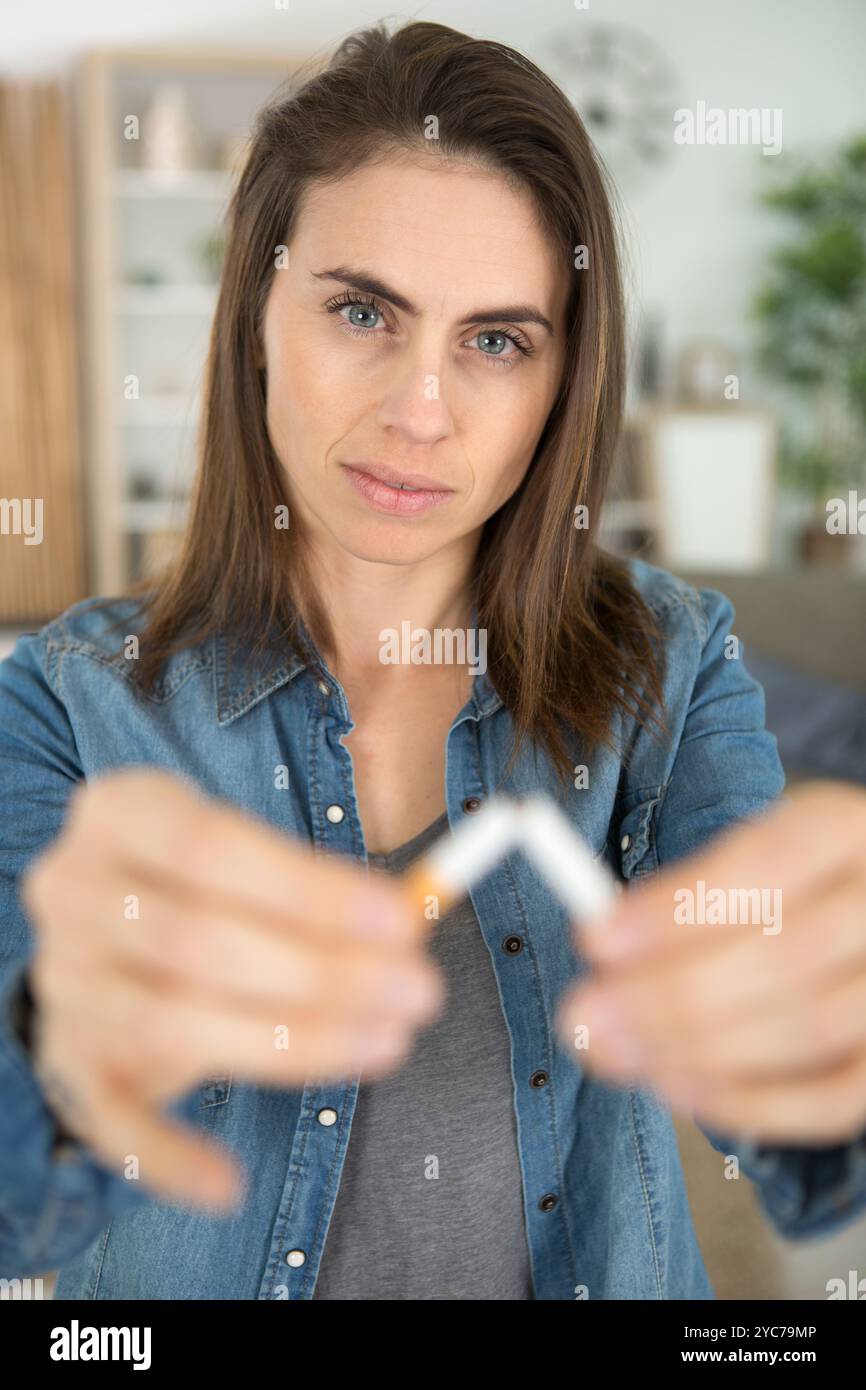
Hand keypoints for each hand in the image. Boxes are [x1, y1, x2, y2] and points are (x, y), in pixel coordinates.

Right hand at [21, 768, 442, 1211]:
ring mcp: (66, 981)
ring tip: (388, 1043)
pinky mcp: (65, 1062)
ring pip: (171, 1024)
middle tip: (420, 990)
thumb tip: (412, 922)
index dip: (310, 888)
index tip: (404, 921)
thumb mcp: (250, 855)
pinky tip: (228, 1184)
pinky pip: (112, 1123)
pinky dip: (169, 1159)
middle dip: (322, 973)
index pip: (211, 846)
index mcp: (121, 813)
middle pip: (196, 941)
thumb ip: (321, 885)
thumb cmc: (199, 883)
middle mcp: (74, 890)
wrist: (101, 937)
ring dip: (291, 1044)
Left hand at [555, 780, 865, 1144]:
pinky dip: (749, 1101)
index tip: (596, 939)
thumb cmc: (791, 889)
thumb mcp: (750, 854)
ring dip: (698, 1050)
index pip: (770, 864)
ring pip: (810, 1029)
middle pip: (788, 956)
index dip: (680, 908)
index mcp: (846, 829)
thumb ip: (686, 892)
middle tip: (585, 1016)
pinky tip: (677, 1086)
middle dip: (670, 994)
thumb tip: (604, 941)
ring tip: (618, 1051)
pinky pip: (834, 1098)